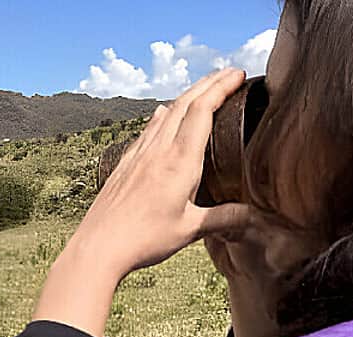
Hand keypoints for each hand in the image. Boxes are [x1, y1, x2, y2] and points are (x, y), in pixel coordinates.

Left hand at [71, 67, 257, 275]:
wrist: (97, 247)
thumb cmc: (143, 240)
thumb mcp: (190, 230)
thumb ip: (224, 219)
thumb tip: (255, 216)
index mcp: (179, 161)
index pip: (203, 110)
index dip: (221, 87)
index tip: (238, 74)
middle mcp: (157, 151)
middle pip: (185, 104)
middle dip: (208, 83)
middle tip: (228, 73)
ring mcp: (138, 156)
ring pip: (165, 114)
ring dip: (186, 96)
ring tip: (202, 89)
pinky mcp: (124, 165)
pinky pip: (147, 131)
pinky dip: (162, 116)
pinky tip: (162, 114)